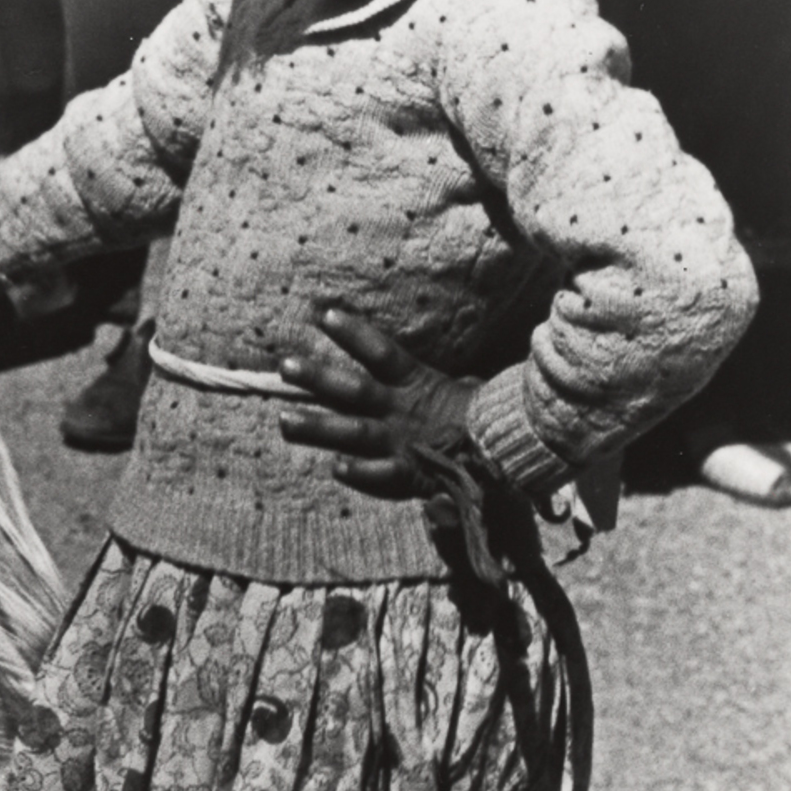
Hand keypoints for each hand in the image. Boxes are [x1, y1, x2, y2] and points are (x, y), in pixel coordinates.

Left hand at [277, 306, 475, 498]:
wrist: (506, 451)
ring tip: (283, 422)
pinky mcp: (410, 473)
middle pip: (354, 390)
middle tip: (285, 366)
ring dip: (318, 427)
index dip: (354, 334)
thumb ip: (419, 376)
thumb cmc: (472, 415)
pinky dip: (361, 472)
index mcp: (416, 382)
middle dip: (318, 378)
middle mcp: (402, 409)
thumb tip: (403, 361)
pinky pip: (383, 474)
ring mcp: (401, 442)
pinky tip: (335, 468)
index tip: (326, 316)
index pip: (381, 352)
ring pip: (353, 432)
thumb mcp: (453, 386)